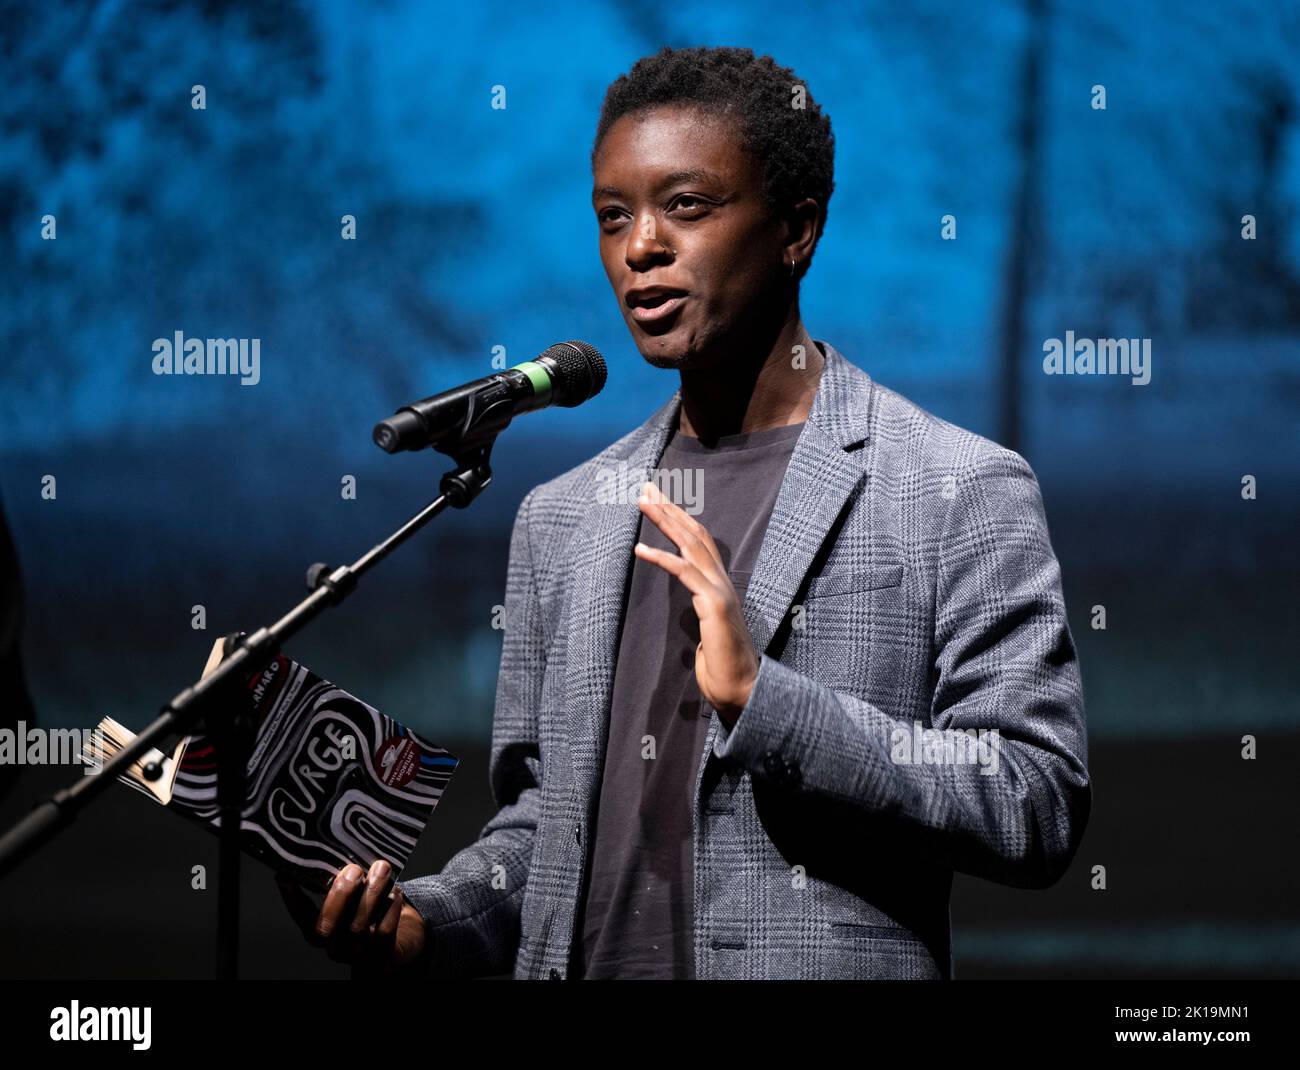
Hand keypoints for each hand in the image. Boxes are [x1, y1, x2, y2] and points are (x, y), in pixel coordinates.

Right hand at [277, 860, 427, 975]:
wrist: (404, 938)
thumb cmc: (375, 908)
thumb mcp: (357, 896)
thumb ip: (344, 881)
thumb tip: (336, 846)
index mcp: (321, 931)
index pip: (301, 916)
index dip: (291, 898)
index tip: (284, 876)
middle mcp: (334, 947)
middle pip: (326, 927)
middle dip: (340, 895)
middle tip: (353, 869)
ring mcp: (357, 956)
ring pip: (357, 927)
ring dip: (371, 893)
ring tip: (381, 868)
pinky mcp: (381, 958)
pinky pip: (383, 933)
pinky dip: (390, 909)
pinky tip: (396, 891)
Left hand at [634, 480, 759, 725]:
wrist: (742, 689)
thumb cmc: (721, 665)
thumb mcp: (706, 628)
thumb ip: (700, 608)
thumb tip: (689, 600)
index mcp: (719, 585)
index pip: (700, 541)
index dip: (679, 518)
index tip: (658, 500)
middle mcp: (722, 581)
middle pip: (695, 533)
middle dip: (669, 508)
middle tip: (645, 487)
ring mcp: (720, 591)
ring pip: (691, 545)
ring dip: (664, 521)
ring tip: (641, 502)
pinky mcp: (714, 605)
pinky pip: (685, 573)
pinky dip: (661, 558)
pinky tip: (639, 550)